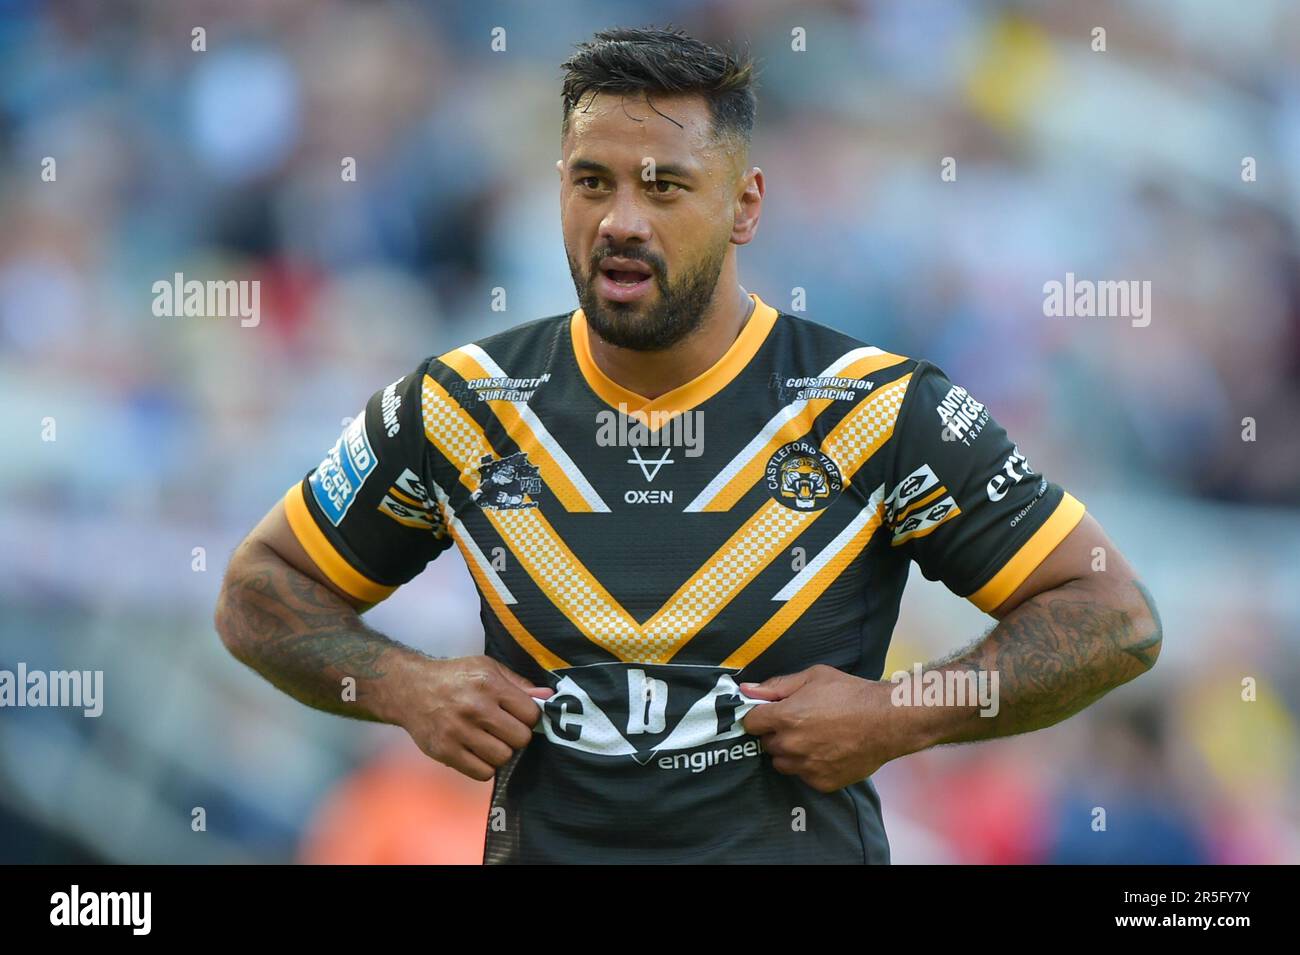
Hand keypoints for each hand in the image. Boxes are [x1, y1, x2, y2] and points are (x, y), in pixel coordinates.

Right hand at [398, 655, 553, 781]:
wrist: (410, 689)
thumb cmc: (455, 677)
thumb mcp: (487, 668)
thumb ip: (519, 684)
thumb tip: (549, 697)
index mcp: (489, 684)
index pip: (530, 714)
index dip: (528, 717)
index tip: (518, 716)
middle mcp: (475, 707)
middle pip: (520, 739)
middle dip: (516, 736)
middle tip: (504, 730)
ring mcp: (459, 731)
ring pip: (502, 758)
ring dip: (500, 752)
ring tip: (489, 740)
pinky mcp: (445, 751)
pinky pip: (482, 773)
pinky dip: (484, 767)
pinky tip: (477, 752)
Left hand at [740, 664, 911, 792]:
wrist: (887, 721)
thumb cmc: (850, 693)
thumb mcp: (813, 677)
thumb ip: (777, 685)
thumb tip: (746, 690)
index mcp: (785, 717)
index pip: (751, 723)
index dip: (760, 716)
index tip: (771, 714)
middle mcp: (791, 745)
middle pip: (767, 744)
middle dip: (777, 733)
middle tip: (800, 723)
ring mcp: (806, 767)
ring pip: (782, 763)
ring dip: (790, 753)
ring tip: (813, 739)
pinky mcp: (821, 782)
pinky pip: (803, 776)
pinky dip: (809, 766)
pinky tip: (827, 752)